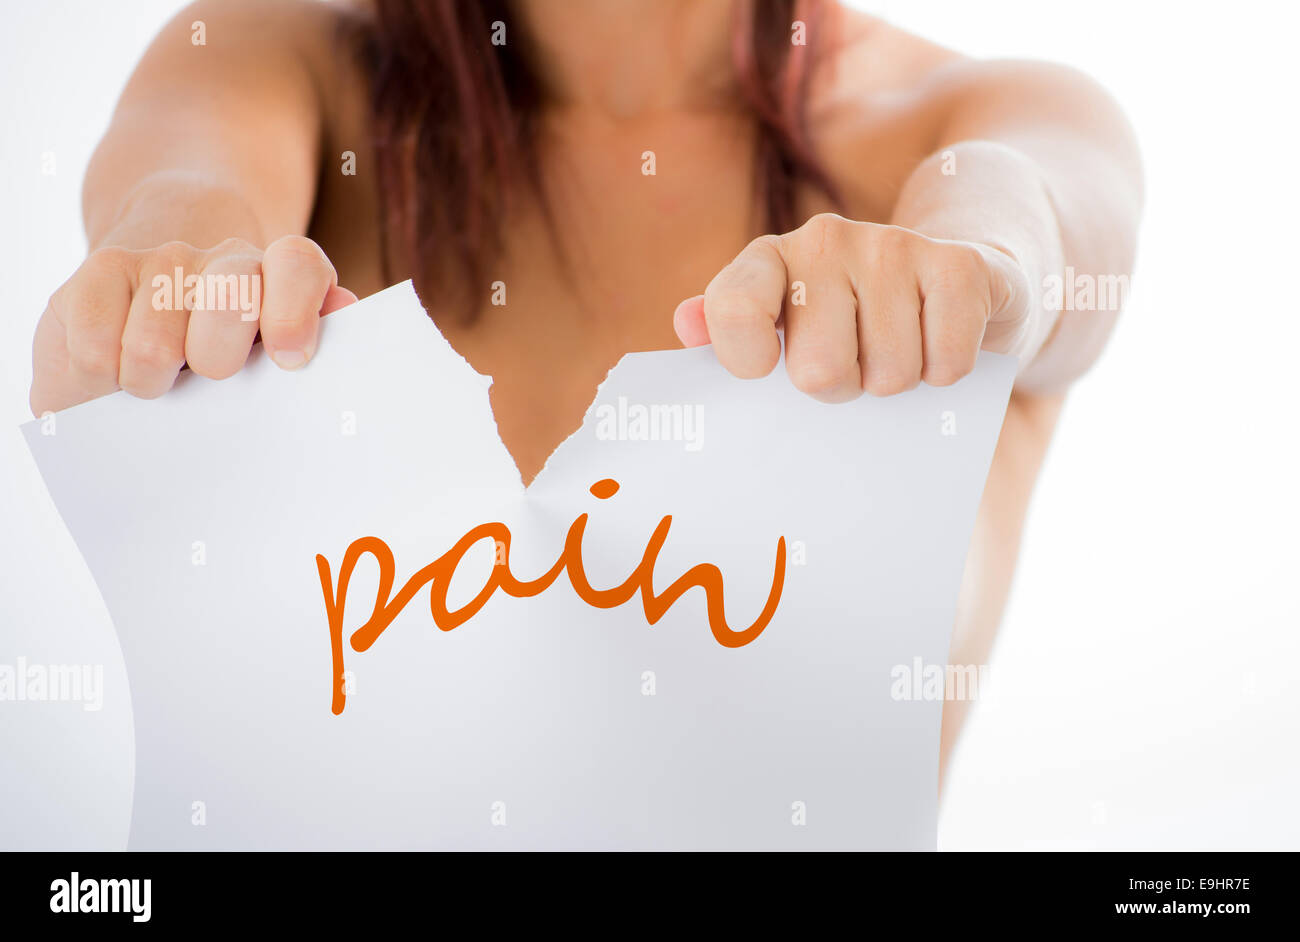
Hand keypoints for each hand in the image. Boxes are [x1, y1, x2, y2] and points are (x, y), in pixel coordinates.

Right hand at [30, 235, 356, 414]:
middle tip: (209, 377)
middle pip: (228, 294)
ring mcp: (158, 259)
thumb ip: (315, 340)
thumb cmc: (224, 361)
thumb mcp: (273, 361)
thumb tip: (345, 311)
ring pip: (153, 343)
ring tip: (159, 383)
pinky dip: (100, 379)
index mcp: (280, 278)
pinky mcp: (98, 271)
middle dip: (216, 358)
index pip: (297, 263)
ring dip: (151, 382)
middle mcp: (223, 260)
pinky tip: (113, 374)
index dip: (294, 310)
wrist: (149, 320)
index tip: (288, 360)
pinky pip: (95, 347)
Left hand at [673, 213, 1033, 401]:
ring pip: (888, 376)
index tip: (764, 372)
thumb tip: (685, 326)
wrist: (952, 279)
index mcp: (769, 259)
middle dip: (840, 389)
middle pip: (819, 370)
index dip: (745, 357)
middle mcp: (826, 240)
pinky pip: (945, 363)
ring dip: (894, 383)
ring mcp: (893, 246)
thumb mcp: (783, 324)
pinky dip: (943, 372)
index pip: (733, 307)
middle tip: (850, 365)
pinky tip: (936, 343)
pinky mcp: (958, 265)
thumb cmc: (850, 320)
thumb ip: (728, 331)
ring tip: (895, 351)